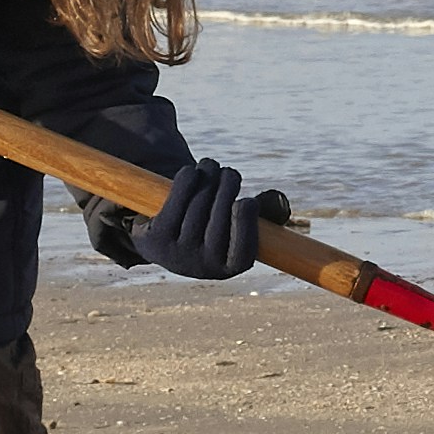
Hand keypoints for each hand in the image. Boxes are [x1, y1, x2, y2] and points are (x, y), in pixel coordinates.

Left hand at [135, 160, 286, 280]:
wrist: (164, 240)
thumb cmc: (213, 226)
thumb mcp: (241, 223)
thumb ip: (268, 212)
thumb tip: (278, 198)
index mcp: (229, 268)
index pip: (244, 248)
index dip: (246, 221)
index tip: (245, 200)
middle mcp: (203, 268)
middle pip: (220, 217)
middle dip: (227, 185)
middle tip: (229, 172)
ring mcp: (177, 255)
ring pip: (198, 204)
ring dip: (207, 176)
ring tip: (210, 165)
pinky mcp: (155, 240)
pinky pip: (175, 202)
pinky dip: (186, 181)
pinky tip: (192, 172)